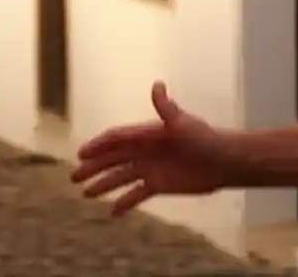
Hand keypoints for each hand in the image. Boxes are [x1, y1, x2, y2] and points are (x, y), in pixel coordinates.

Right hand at [70, 81, 234, 216]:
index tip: (81, 153)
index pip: (117, 139)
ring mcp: (150, 169)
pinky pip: (136, 195)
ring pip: (120, 177)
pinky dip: (124, 203)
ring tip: (86, 194)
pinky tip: (112, 212)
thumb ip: (166, 108)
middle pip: (113, 159)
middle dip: (93, 167)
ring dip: (103, 184)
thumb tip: (157, 84)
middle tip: (73, 177)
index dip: (99, 145)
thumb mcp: (184, 123)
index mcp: (147, 134)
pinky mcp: (158, 185)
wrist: (223, 161)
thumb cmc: (205, 139)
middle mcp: (144, 151)